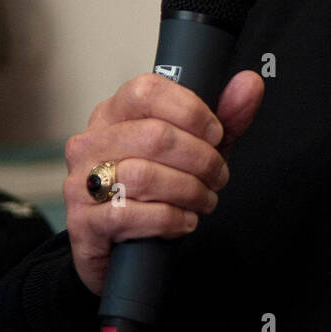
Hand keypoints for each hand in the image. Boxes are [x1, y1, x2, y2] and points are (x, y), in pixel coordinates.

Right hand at [63, 69, 264, 295]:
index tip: (215, 135)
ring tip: (204, 201)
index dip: (192, 112)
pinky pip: (129, 214)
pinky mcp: (82, 222)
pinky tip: (182, 221)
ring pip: (144, 175)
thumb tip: (249, 83)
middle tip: (218, 177)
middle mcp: (91, 142)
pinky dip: (169, 219)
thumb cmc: (158, 189)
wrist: (119, 247)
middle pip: (154, 135)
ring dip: (189, 192)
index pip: (147, 90)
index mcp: (115, 113)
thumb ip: (224, 118)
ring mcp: (81, 182)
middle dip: (201, 160)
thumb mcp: (196, 150)